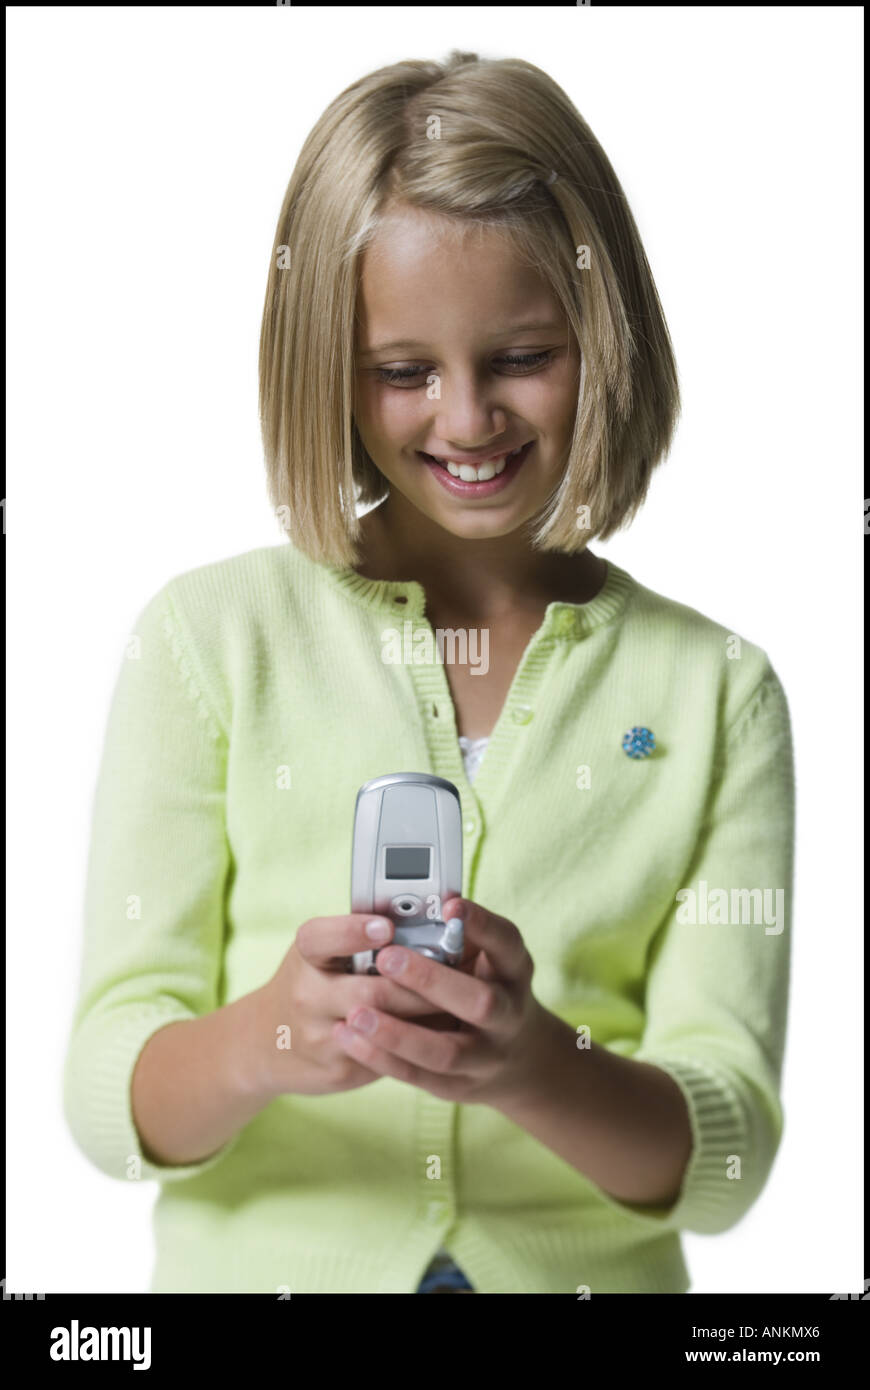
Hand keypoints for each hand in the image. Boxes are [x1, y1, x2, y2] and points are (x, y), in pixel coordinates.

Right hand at [256, 914, 462, 1098]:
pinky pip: (389, 1056)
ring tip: (458, 999)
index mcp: (305, 957)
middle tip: (458, 968)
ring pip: (386, 1027)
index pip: (321, 939)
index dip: (353, 932)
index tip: (386, 927)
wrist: (267, 1042)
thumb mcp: (321, 952)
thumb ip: (360, 939)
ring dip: (426, 1013)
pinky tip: (443, 1030)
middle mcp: (308, 996)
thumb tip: (423, 919)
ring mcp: (321, 1038)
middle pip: (372, 991)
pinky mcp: (340, 1070)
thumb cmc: (311, 982)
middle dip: (419, 982)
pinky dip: (420, 1040)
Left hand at [331, 897, 555, 1108]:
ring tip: (357, 1013)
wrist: (517, 1059)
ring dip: (399, 1033)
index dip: (483, 924)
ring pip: (446, 1052)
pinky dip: (382, 1058)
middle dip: (432, 981)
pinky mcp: (459, 1086)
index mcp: (514, 971)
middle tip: (387, 958)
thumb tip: (404, 906)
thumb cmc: (485, 986)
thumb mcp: (485, 958)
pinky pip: (419, 1076)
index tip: (450, 906)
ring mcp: (487, 1057)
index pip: (507, 943)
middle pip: (480, 1003)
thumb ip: (453, 939)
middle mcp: (508, 1015)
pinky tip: (349, 1037)